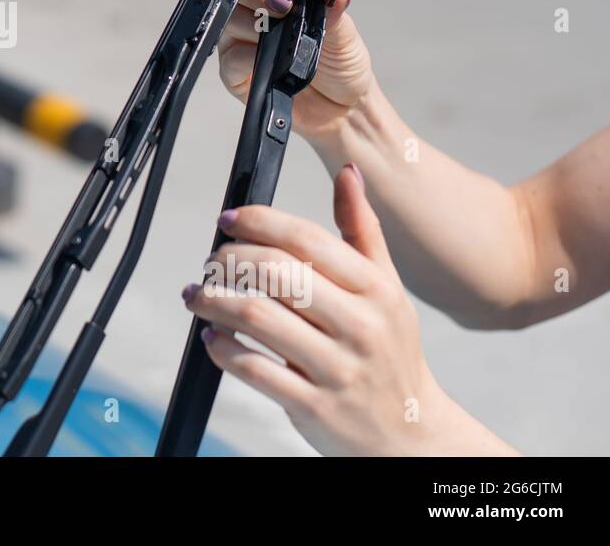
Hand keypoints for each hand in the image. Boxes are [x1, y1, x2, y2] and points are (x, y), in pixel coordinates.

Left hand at [182, 165, 515, 455]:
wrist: (412, 434)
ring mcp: (338, 369)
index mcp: (377, 290)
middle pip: (277, 273)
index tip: (228, 219)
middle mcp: (361, 326)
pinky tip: (212, 335)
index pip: (307, 240)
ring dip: (213, 300)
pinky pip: (254, 369)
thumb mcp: (387, 289)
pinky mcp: (314, 406)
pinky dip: (223, 348)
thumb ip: (362, 230)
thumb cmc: (390, 352)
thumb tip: (347, 174)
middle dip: (229, 260)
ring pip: (257, 317)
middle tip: (209, 262)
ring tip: (197, 295)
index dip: (259, 221)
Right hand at [217, 0, 373, 138]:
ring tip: (279, 34)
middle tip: (286, 5)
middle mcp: (256, 11)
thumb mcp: (345, 36)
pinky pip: (229, 57)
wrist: (342, 109)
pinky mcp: (234, 71)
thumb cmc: (340, 65)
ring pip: (231, 18)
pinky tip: (265, 61)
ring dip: (254, 23)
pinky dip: (245, 56)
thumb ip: (334, 13)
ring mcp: (241, 40)